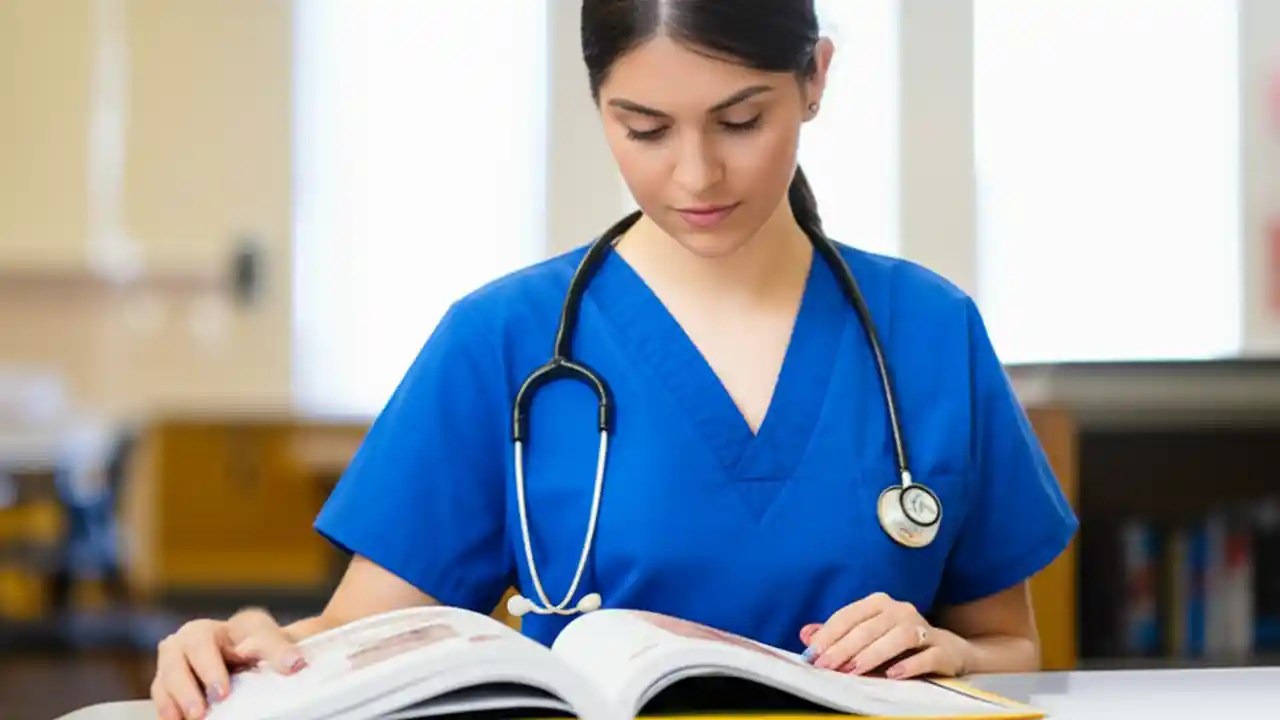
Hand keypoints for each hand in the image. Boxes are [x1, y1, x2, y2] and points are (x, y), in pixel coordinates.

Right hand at [152, 608, 306, 719]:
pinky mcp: (168, 690)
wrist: (252, 657)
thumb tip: (295, 663)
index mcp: (205, 631)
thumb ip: (279, 649)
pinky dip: (168, 712)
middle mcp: (181, 647)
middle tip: (200, 713)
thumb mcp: (269, 639)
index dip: (208, 669)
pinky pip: (162, 701)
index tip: (221, 693)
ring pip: (162, 684)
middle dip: (186, 690)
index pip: (200, 644)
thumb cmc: (257, 644)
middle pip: (174, 664)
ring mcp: (171, 669)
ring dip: (173, 704)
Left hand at [800, 592, 971, 679]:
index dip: (828, 635)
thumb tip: (805, 634)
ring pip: (898, 637)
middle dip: (845, 648)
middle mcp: (901, 611)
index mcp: (878, 603)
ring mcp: (924, 628)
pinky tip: (893, 675)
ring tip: (854, 671)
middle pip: (869, 627)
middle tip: (827, 666)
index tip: (812, 656)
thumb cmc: (897, 646)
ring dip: (873, 654)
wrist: (947, 652)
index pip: (848, 615)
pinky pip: (927, 655)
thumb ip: (836, 636)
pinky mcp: (943, 649)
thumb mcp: (865, 638)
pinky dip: (909, 664)